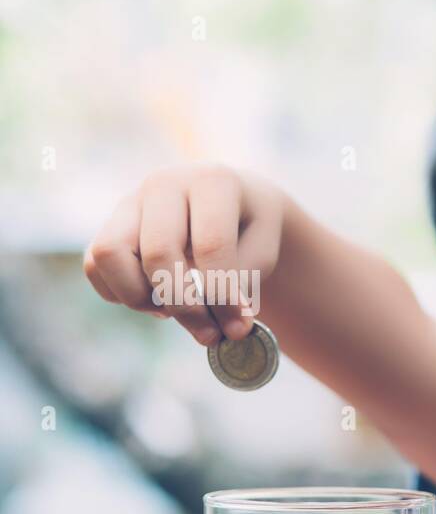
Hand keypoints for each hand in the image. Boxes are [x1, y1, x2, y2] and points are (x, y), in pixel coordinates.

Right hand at [83, 164, 284, 344]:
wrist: (234, 207)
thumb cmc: (250, 230)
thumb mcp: (263, 252)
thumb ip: (243, 286)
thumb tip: (229, 327)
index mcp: (212, 182)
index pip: (211, 246)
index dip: (222, 294)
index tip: (238, 326)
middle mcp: (164, 184)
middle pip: (157, 252)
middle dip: (184, 304)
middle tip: (209, 331)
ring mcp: (131, 202)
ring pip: (109, 253)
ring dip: (139, 297)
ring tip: (171, 312)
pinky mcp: (111, 224)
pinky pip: (94, 264)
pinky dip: (119, 294)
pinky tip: (155, 303)